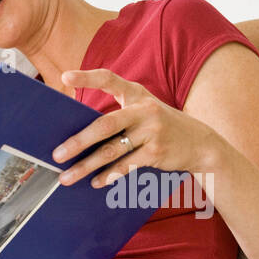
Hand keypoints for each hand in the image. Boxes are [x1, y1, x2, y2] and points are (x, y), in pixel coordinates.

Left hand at [51, 68, 213, 187]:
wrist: (201, 143)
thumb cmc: (163, 126)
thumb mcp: (145, 110)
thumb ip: (119, 114)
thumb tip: (81, 130)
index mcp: (137, 95)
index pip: (110, 80)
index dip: (87, 76)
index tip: (64, 76)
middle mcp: (144, 110)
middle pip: (104, 125)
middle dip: (78, 141)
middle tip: (57, 154)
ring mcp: (152, 131)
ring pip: (112, 151)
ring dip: (87, 166)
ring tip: (68, 177)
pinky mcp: (157, 152)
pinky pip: (126, 165)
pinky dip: (109, 175)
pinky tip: (96, 182)